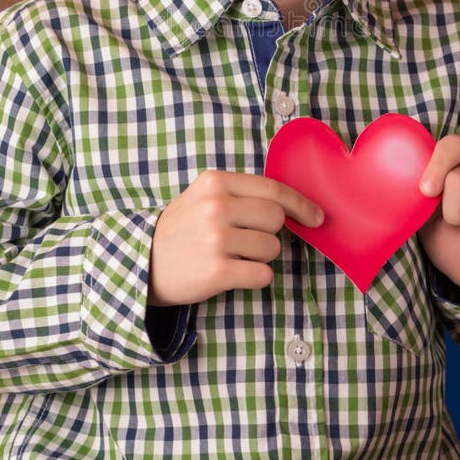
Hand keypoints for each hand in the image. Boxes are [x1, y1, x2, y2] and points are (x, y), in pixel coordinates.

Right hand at [148, 170, 322, 305]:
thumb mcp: (204, 196)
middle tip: (247, 239)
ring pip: (272, 248)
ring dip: (260, 256)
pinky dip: (255, 277)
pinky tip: (233, 273)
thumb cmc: (183, 228)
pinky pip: (263, 274)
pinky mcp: (217, 270)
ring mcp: (216, 238)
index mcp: (216, 182)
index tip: (316, 217)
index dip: (301, 205)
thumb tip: (291, 206)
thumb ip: (242, 193)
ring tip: (233, 256)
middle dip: (270, 232)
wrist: (143, 262)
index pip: (274, 189)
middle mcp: (217, 206)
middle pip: (276, 218)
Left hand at [417, 135, 459, 301]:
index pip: (452, 145)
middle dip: (452, 213)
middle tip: (459, 226)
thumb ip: (416, 197)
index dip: (437, 165)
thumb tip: (402, 179)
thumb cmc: (451, 244)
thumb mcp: (424, 220)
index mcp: (458, 167)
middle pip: (458, 178)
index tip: (427, 192)